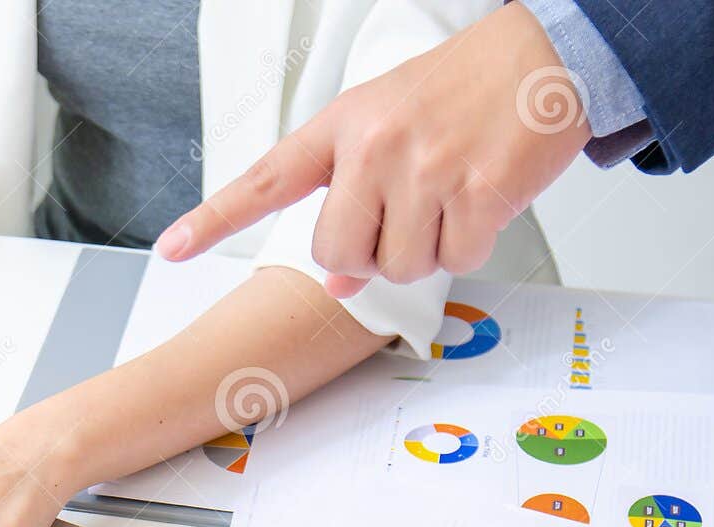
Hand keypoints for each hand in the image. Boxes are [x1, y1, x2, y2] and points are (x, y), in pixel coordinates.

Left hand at [155, 3, 590, 291]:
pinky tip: (482, 201)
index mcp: (342, 126)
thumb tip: (335, 285)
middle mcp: (374, 146)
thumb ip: (351, 199)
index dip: (215, 220)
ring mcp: (424, 168)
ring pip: (398, 267)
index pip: (266, 179)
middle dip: (368, 258)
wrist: (542, 55)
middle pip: (338, 253)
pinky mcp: (476, 190)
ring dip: (426, 252)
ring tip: (449, 199)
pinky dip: (472, 244)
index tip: (172, 247)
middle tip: (403, 219)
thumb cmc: (459, 93)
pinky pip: (457, 259)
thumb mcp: (387, 128)